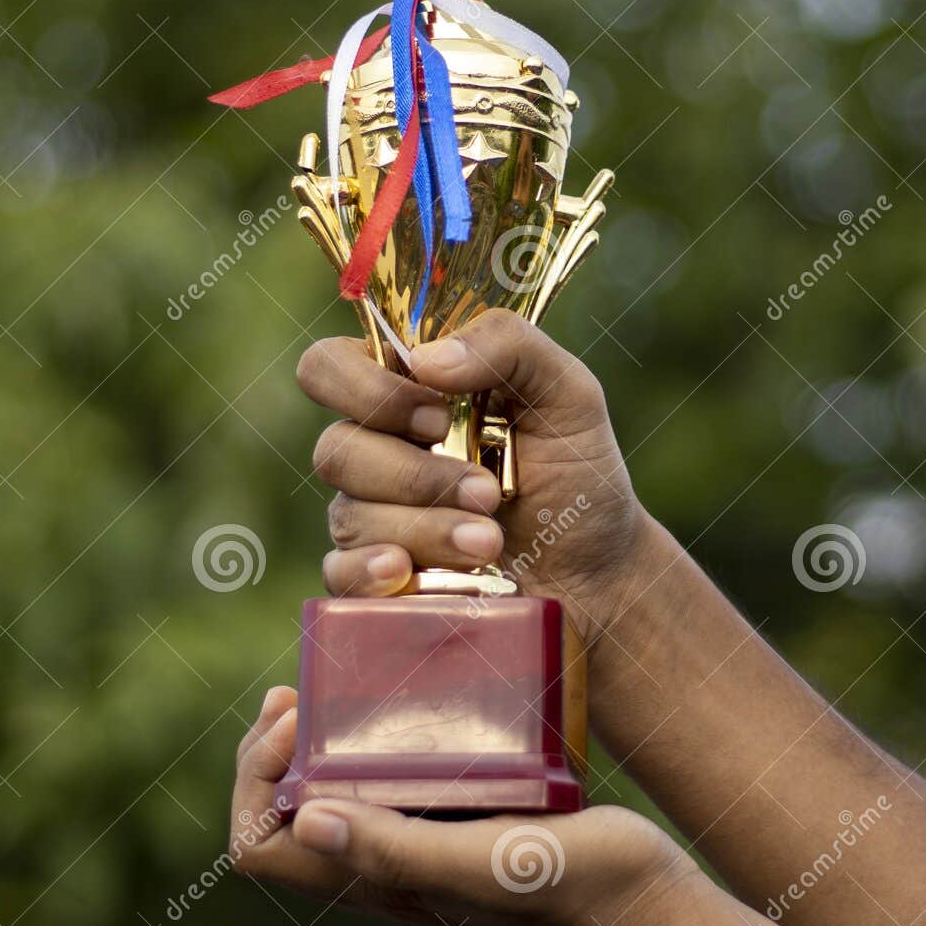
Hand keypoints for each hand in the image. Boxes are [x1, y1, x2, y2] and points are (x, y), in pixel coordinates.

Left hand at [230, 687, 686, 925]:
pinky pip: (390, 773)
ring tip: (344, 677)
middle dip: (277, 744)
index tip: (299, 717)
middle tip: (307, 687)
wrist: (653, 901)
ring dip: (320, 733)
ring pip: (333, 786)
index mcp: (374, 882)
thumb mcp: (487, 862)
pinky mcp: (458, 813)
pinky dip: (378, 731)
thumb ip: (398, 849)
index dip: (255, 776)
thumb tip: (302, 815)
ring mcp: (419, 839)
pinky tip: (415, 688)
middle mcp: (383, 864)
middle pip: (284, 806)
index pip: (260, 844)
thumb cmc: (576, 886)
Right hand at [296, 309, 648, 642]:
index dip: (366, 389)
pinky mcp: (376, 579)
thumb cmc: (577, 477)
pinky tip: (410, 574)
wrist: (597, 574)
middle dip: (415, 476)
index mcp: (408, 394)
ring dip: (427, 529)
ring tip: (491, 543)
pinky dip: (373, 574)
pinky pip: (340, 575)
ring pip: (350, 516)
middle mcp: (377, 452)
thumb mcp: (567, 393)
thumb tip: (424, 361)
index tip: (437, 417)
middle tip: (487, 493)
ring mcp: (370, 518)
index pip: (328, 367)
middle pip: (335, 450)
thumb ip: (506, 345)